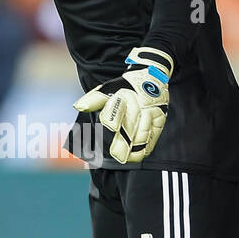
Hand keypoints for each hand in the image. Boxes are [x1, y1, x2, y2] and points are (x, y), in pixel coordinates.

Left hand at [74, 46, 172, 163]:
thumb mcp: (108, 88)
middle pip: (130, 128)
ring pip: (143, 135)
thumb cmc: (126, 87)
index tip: (108, 131)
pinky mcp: (159, 122)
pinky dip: (144, 148)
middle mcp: (139, 105)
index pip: (116, 110)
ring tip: (124, 158)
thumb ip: (93, 99)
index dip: (112, 121)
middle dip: (123, 143)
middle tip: (116, 155)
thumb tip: (79, 106)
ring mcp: (151, 114)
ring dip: (134, 149)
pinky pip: (152, 138)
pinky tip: (135, 155)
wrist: (152, 79)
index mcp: (124, 96)